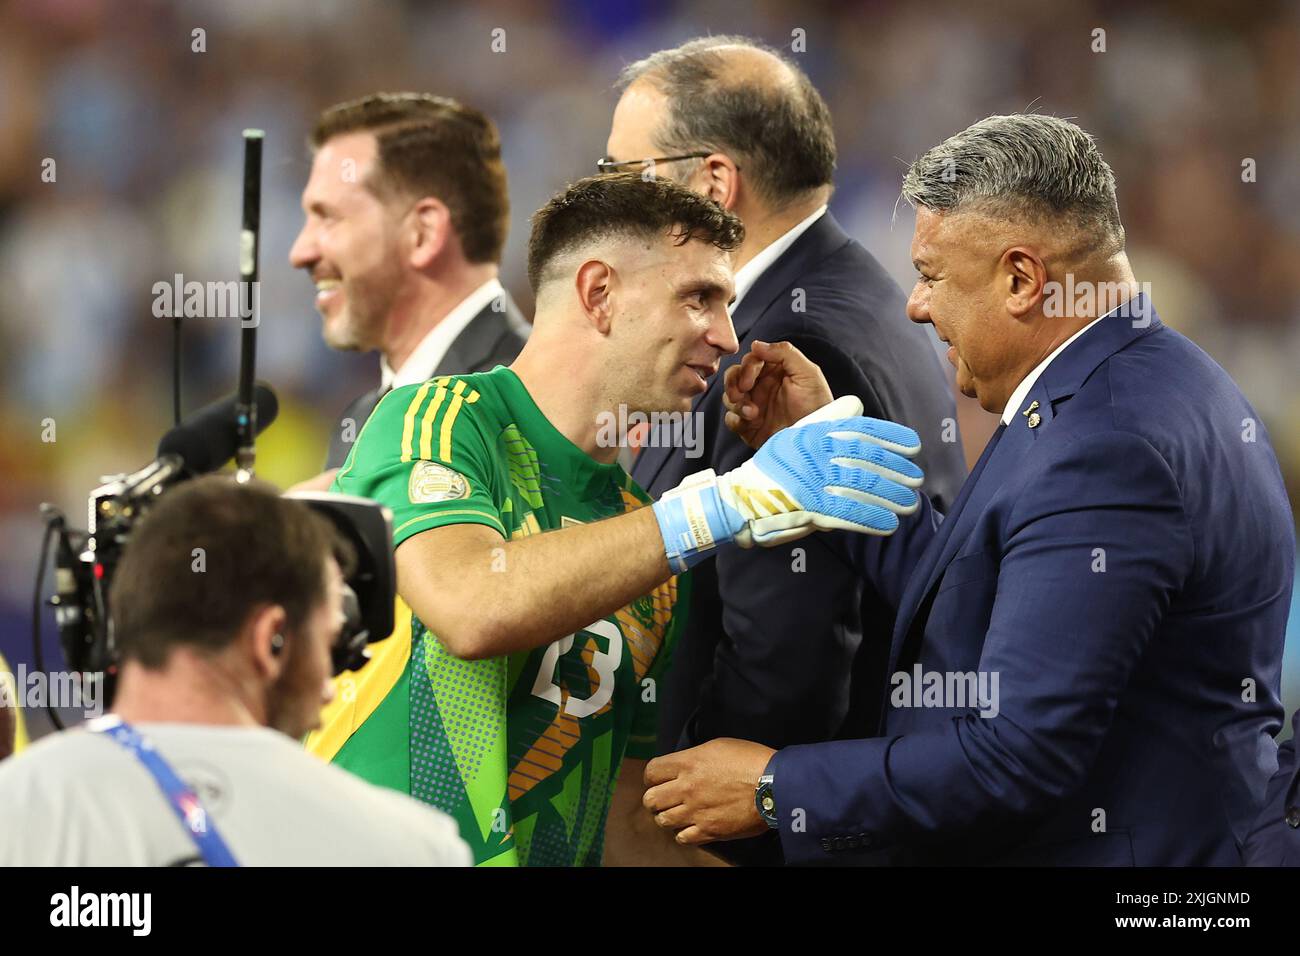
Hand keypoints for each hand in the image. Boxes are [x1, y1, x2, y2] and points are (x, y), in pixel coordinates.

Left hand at [643, 738, 776, 845]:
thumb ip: (694, 757)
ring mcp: (696, 812)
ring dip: (668, 816)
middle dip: (655, 798)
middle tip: (665, 798)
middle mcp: (686, 788)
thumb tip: (683, 766)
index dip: (652, 776)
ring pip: (663, 820)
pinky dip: (683, 833)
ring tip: (679, 812)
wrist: (774, 786)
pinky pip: (682, 838)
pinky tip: (692, 825)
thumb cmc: (750, 760)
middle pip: (650, 799)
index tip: (659, 779)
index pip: (651, 771)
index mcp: (688, 763)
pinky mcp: (708, 830)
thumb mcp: (718, 746)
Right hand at [652, 400, 924, 568]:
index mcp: (815, 434)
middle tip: (916, 479)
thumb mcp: (796, 433)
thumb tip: (857, 404)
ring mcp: (814, 480)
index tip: (913, 445)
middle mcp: (816, 454)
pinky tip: (888, 524)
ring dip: (890, 496)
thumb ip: (828, 420)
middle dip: (896, 470)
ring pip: (862, 486)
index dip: (889, 437)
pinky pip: (848, 512)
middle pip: (867, 460)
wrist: (742, 497)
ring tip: (909, 504)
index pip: (860, 431)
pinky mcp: (811, 506)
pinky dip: (871, 518)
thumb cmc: (774, 467)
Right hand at [724, 340, 834, 448]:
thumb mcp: (808, 374)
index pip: (752, 361)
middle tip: (741, 394)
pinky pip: (730, 419)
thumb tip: (756, 344)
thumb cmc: (817, 406)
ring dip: (736, 403)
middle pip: (734, 376)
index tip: (750, 380)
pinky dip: (735, 419)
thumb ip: (785, 352)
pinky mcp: (749, 426)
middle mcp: (762, 387)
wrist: (814, 439)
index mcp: (775, 372)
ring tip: (752, 413)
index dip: (747, 368)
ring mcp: (754, 407)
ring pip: (729, 396)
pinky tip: (749, 422)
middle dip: (733, 383)